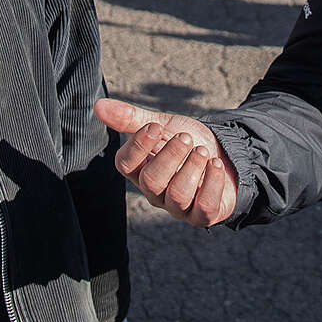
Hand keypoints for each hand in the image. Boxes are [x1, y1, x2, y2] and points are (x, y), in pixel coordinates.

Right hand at [92, 97, 237, 226]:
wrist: (223, 154)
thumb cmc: (186, 142)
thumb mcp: (161, 125)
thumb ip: (131, 118)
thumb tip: (98, 105)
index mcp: (139, 169)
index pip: (125, 164)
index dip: (138, 145)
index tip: (155, 126)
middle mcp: (155, 192)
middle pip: (151, 180)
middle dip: (170, 155)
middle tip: (186, 138)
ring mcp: (178, 207)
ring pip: (177, 194)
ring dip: (192, 168)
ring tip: (202, 150)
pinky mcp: (202, 215)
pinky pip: (204, 206)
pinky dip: (212, 182)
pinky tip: (216, 164)